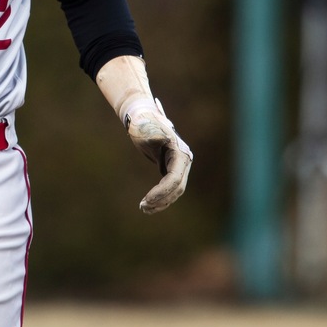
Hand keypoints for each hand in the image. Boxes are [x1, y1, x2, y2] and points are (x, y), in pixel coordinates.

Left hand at [124, 99, 192, 214]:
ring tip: (143, 208)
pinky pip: (169, 188)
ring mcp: (179, 165)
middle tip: (143, 207)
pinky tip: (148, 204)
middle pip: (177, 187)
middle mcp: (183, 160)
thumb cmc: (143, 123)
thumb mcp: (146, 128)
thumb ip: (154, 135)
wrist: (142, 117)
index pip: (175, 178)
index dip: (162, 191)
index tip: (147, 200)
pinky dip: (160, 197)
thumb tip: (163, 139)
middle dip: (161, 199)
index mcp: (180, 152)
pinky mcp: (172, 169)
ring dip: (161, 202)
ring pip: (175, 191)